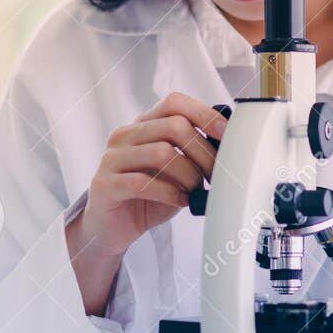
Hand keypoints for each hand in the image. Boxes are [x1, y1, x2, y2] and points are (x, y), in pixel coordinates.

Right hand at [66, 92, 227, 314]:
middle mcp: (124, 136)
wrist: (111, 229)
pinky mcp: (105, 184)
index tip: (226, 132)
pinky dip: (170, 193)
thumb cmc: (146, 198)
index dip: (204, 114)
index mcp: (142, 126)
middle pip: (174, 126)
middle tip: (215, 175)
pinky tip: (180, 201)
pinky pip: (143, 183)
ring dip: (188, 175)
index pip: (174, 102)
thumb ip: (191, 155)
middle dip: (203, 153)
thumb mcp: (174, 171)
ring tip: (195, 191)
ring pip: (162, 153)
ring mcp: (112, 159)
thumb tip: (226, 147)